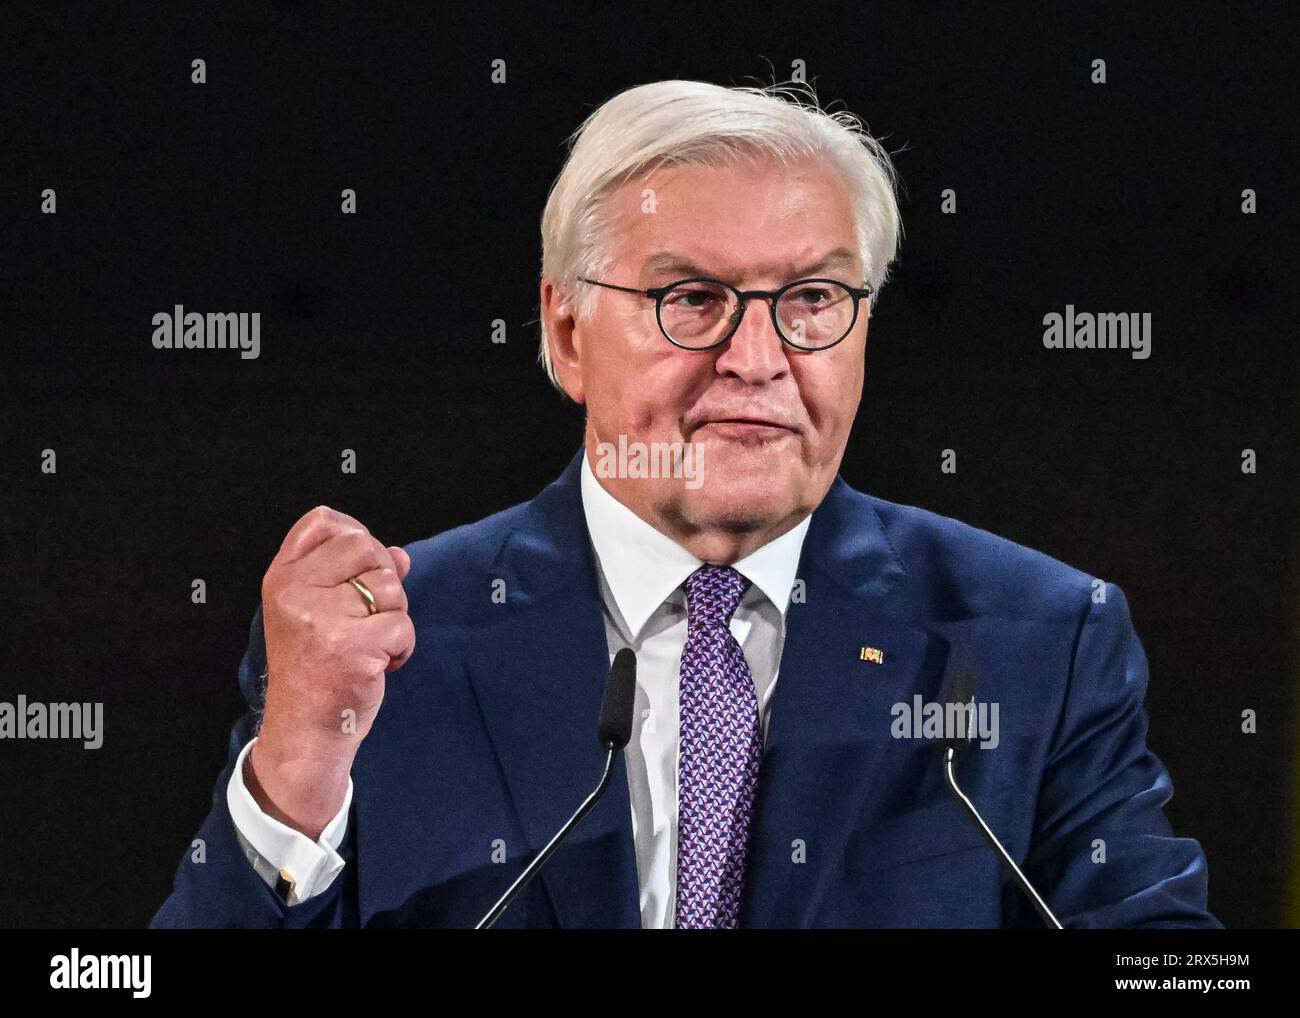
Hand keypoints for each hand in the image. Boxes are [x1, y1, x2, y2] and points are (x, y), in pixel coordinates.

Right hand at [247, 506, 414, 838]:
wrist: (303, 731)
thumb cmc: (314, 670)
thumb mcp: (318, 613)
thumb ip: (354, 576)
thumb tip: (401, 556)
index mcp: (282, 576)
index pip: (324, 521)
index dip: (355, 537)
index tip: (358, 571)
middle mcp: (294, 590)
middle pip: (367, 547)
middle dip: (382, 582)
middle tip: (366, 618)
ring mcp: (320, 616)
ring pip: (391, 587)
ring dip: (394, 618)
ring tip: (368, 644)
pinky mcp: (350, 644)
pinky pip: (402, 624)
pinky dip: (402, 647)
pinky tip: (378, 665)